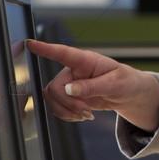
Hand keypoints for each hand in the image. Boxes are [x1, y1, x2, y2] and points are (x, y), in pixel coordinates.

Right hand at [26, 39, 158, 130]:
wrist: (129, 94)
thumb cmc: (126, 82)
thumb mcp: (115, 84)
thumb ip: (92, 86)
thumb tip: (70, 89)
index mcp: (86, 60)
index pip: (62, 53)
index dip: (45, 49)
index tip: (30, 43)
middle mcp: (74, 70)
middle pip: (55, 87)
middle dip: (68, 103)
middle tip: (86, 110)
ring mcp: (70, 83)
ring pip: (52, 98)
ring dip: (67, 111)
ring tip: (86, 114)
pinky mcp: (69, 95)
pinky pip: (56, 106)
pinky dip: (67, 115)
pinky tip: (82, 116)